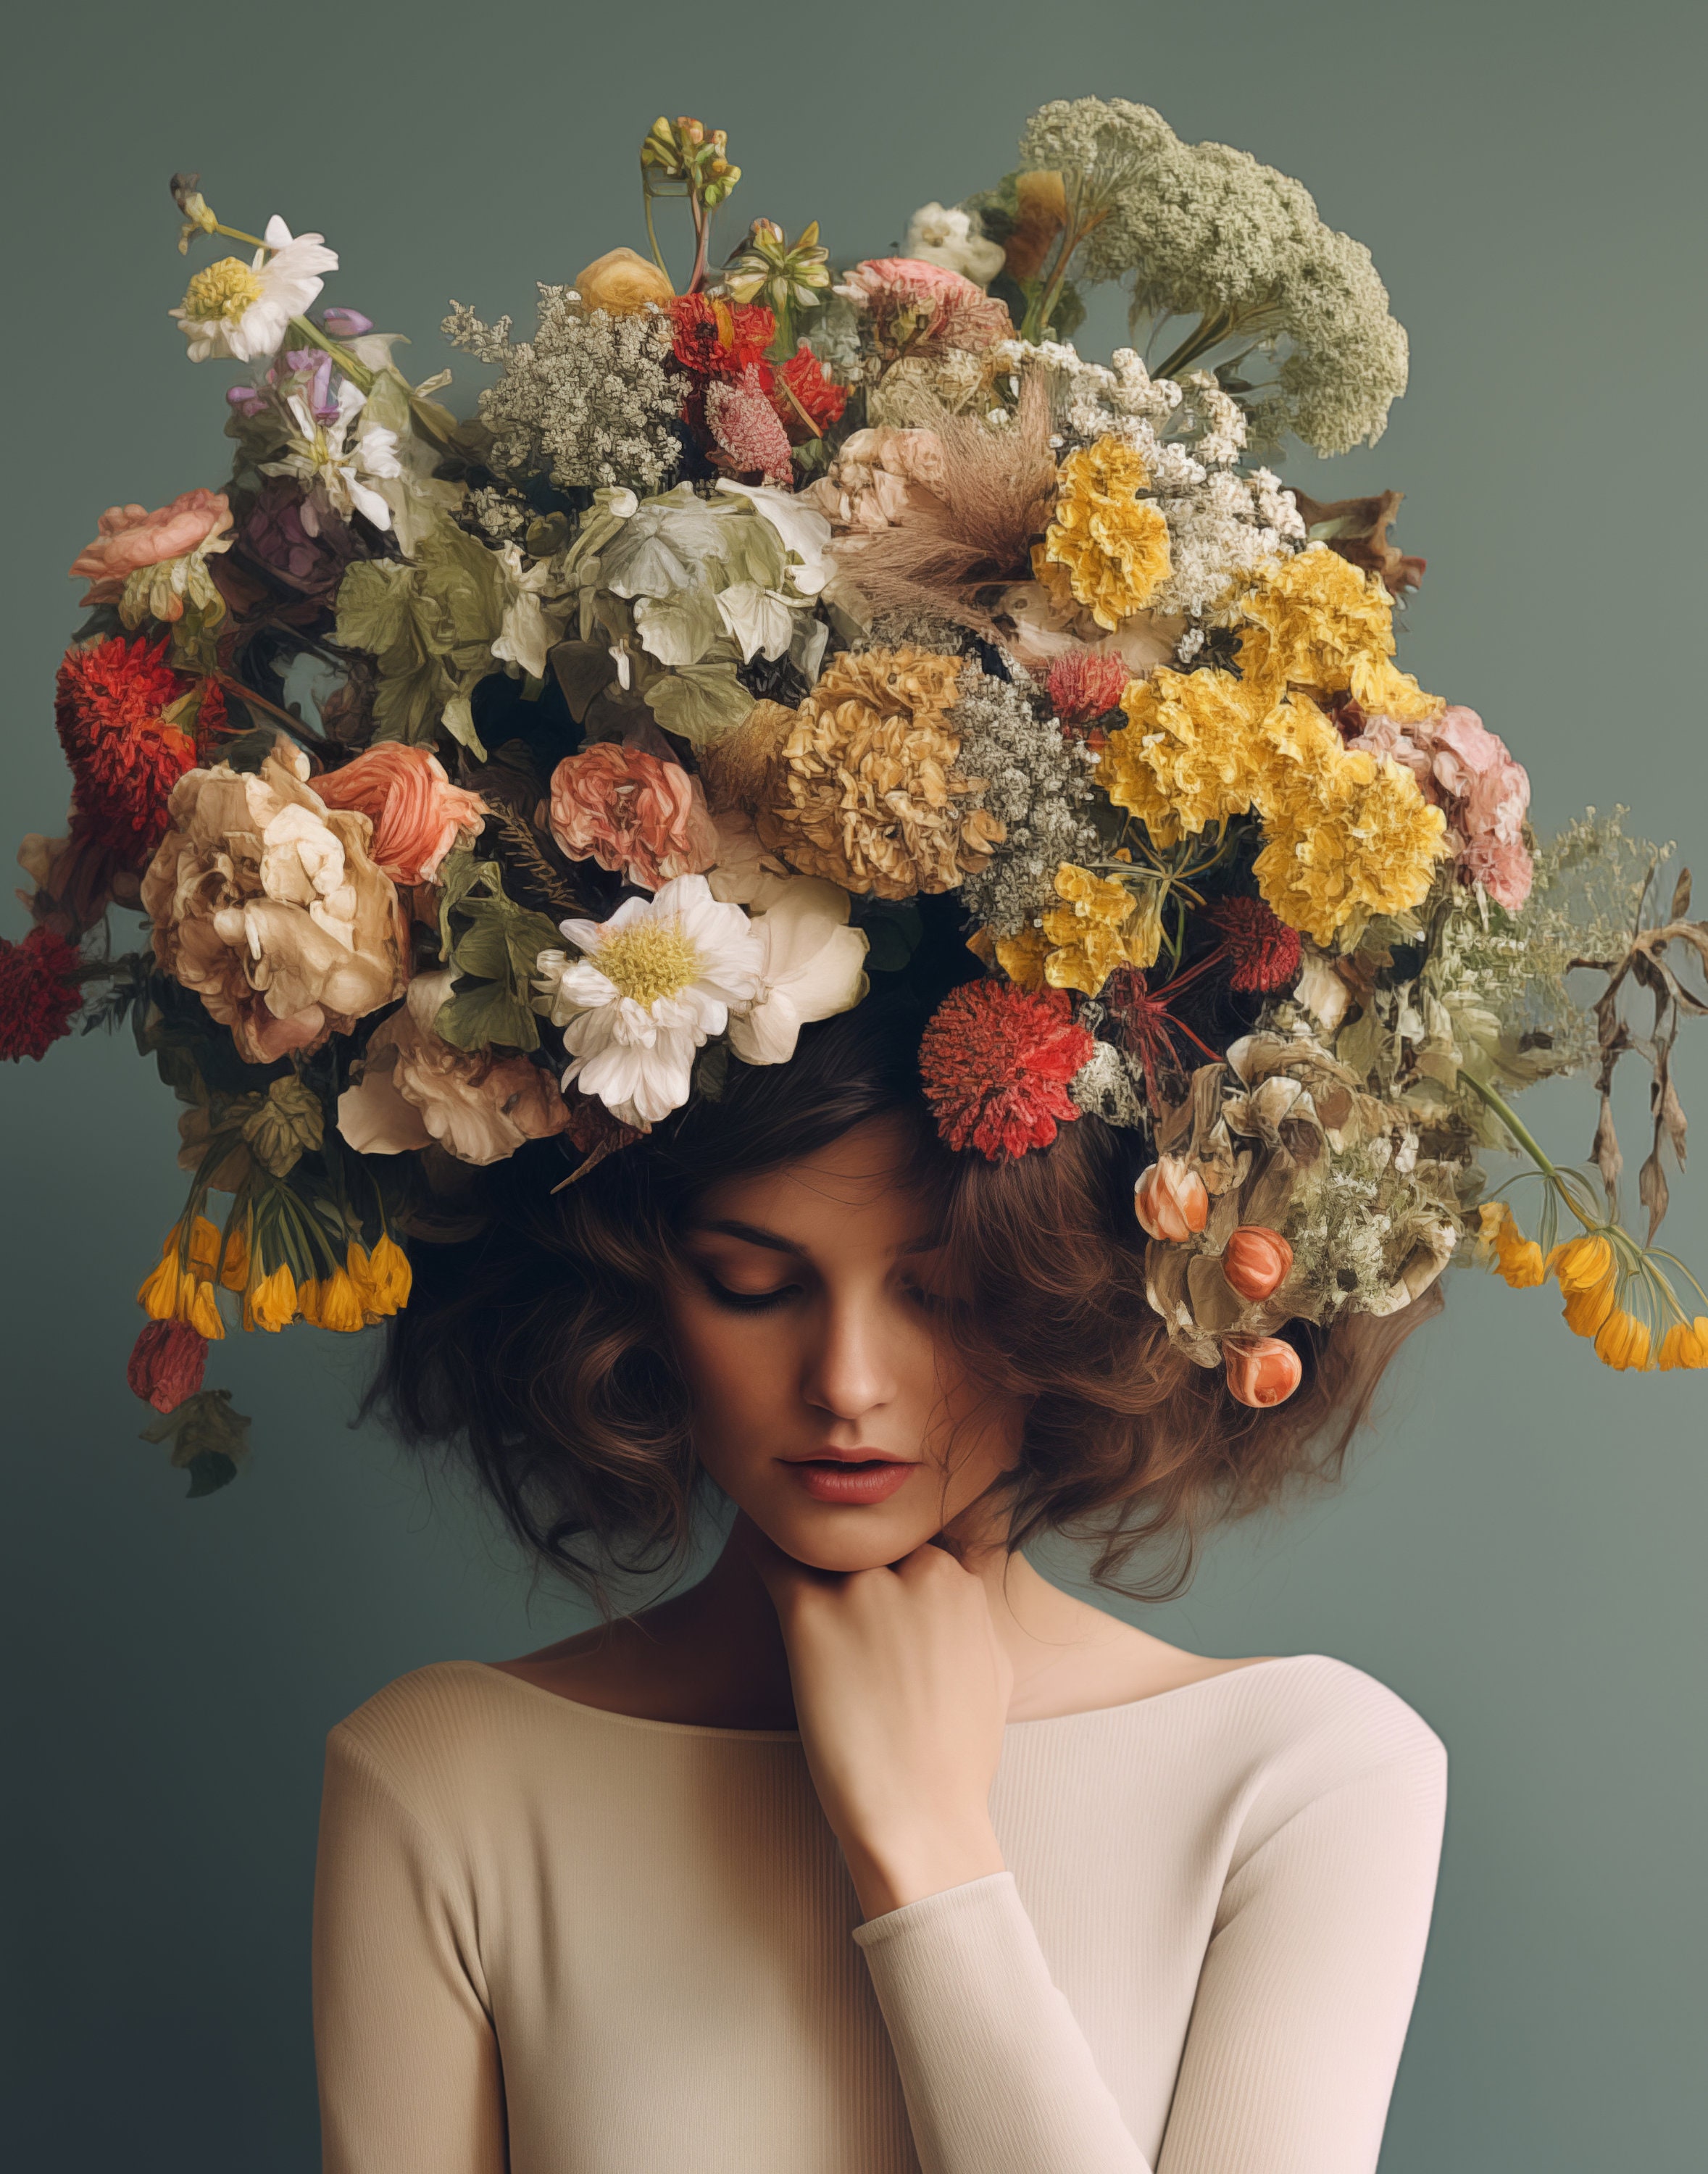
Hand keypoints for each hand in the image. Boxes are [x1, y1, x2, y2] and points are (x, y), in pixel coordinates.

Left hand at [733, 1513, 1013, 1919]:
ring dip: (807, 1557)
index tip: (861, 1588)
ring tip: (789, 1570)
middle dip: (847, 1559)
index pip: (908, 1542)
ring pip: (821, 1544)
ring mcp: (862, 1591)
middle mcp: (917, 1571)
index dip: (883, 1565)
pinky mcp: (810, 1616)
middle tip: (828, 1591)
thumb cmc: (956, 1759)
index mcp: (960, 1581)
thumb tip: (957, 1583)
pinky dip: (762, 1550)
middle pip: (866, 1538)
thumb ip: (968, 1615)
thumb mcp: (992, 1668)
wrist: (920, 1819)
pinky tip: (753, 1547)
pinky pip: (773, 1559)